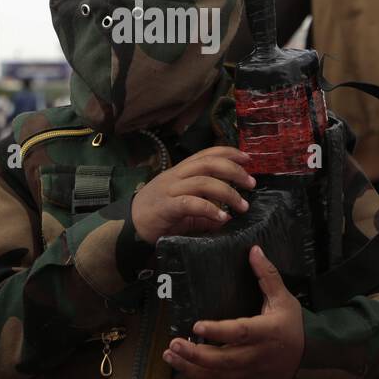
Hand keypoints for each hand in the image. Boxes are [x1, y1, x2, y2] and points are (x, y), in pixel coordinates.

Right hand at [130, 145, 254, 244]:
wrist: (128, 226)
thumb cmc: (158, 215)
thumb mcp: (185, 206)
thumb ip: (204, 206)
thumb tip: (228, 214)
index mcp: (181, 171)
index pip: (206, 154)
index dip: (228, 152)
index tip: (247, 159)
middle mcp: (176, 176)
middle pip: (208, 163)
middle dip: (234, 171)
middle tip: (251, 183)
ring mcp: (170, 190)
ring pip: (203, 181)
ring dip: (227, 192)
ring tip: (242, 205)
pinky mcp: (166, 207)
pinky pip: (191, 203)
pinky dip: (210, 209)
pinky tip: (222, 217)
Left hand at [162, 246, 304, 378]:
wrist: (309, 356)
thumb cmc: (292, 323)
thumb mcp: (283, 298)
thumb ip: (267, 275)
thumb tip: (253, 250)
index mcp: (268, 331)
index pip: (241, 332)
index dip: (219, 331)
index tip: (197, 325)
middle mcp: (258, 354)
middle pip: (224, 359)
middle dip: (196, 354)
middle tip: (174, 343)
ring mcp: (251, 371)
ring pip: (218, 375)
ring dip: (191, 367)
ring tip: (169, 355)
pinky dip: (199, 377)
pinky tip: (182, 366)